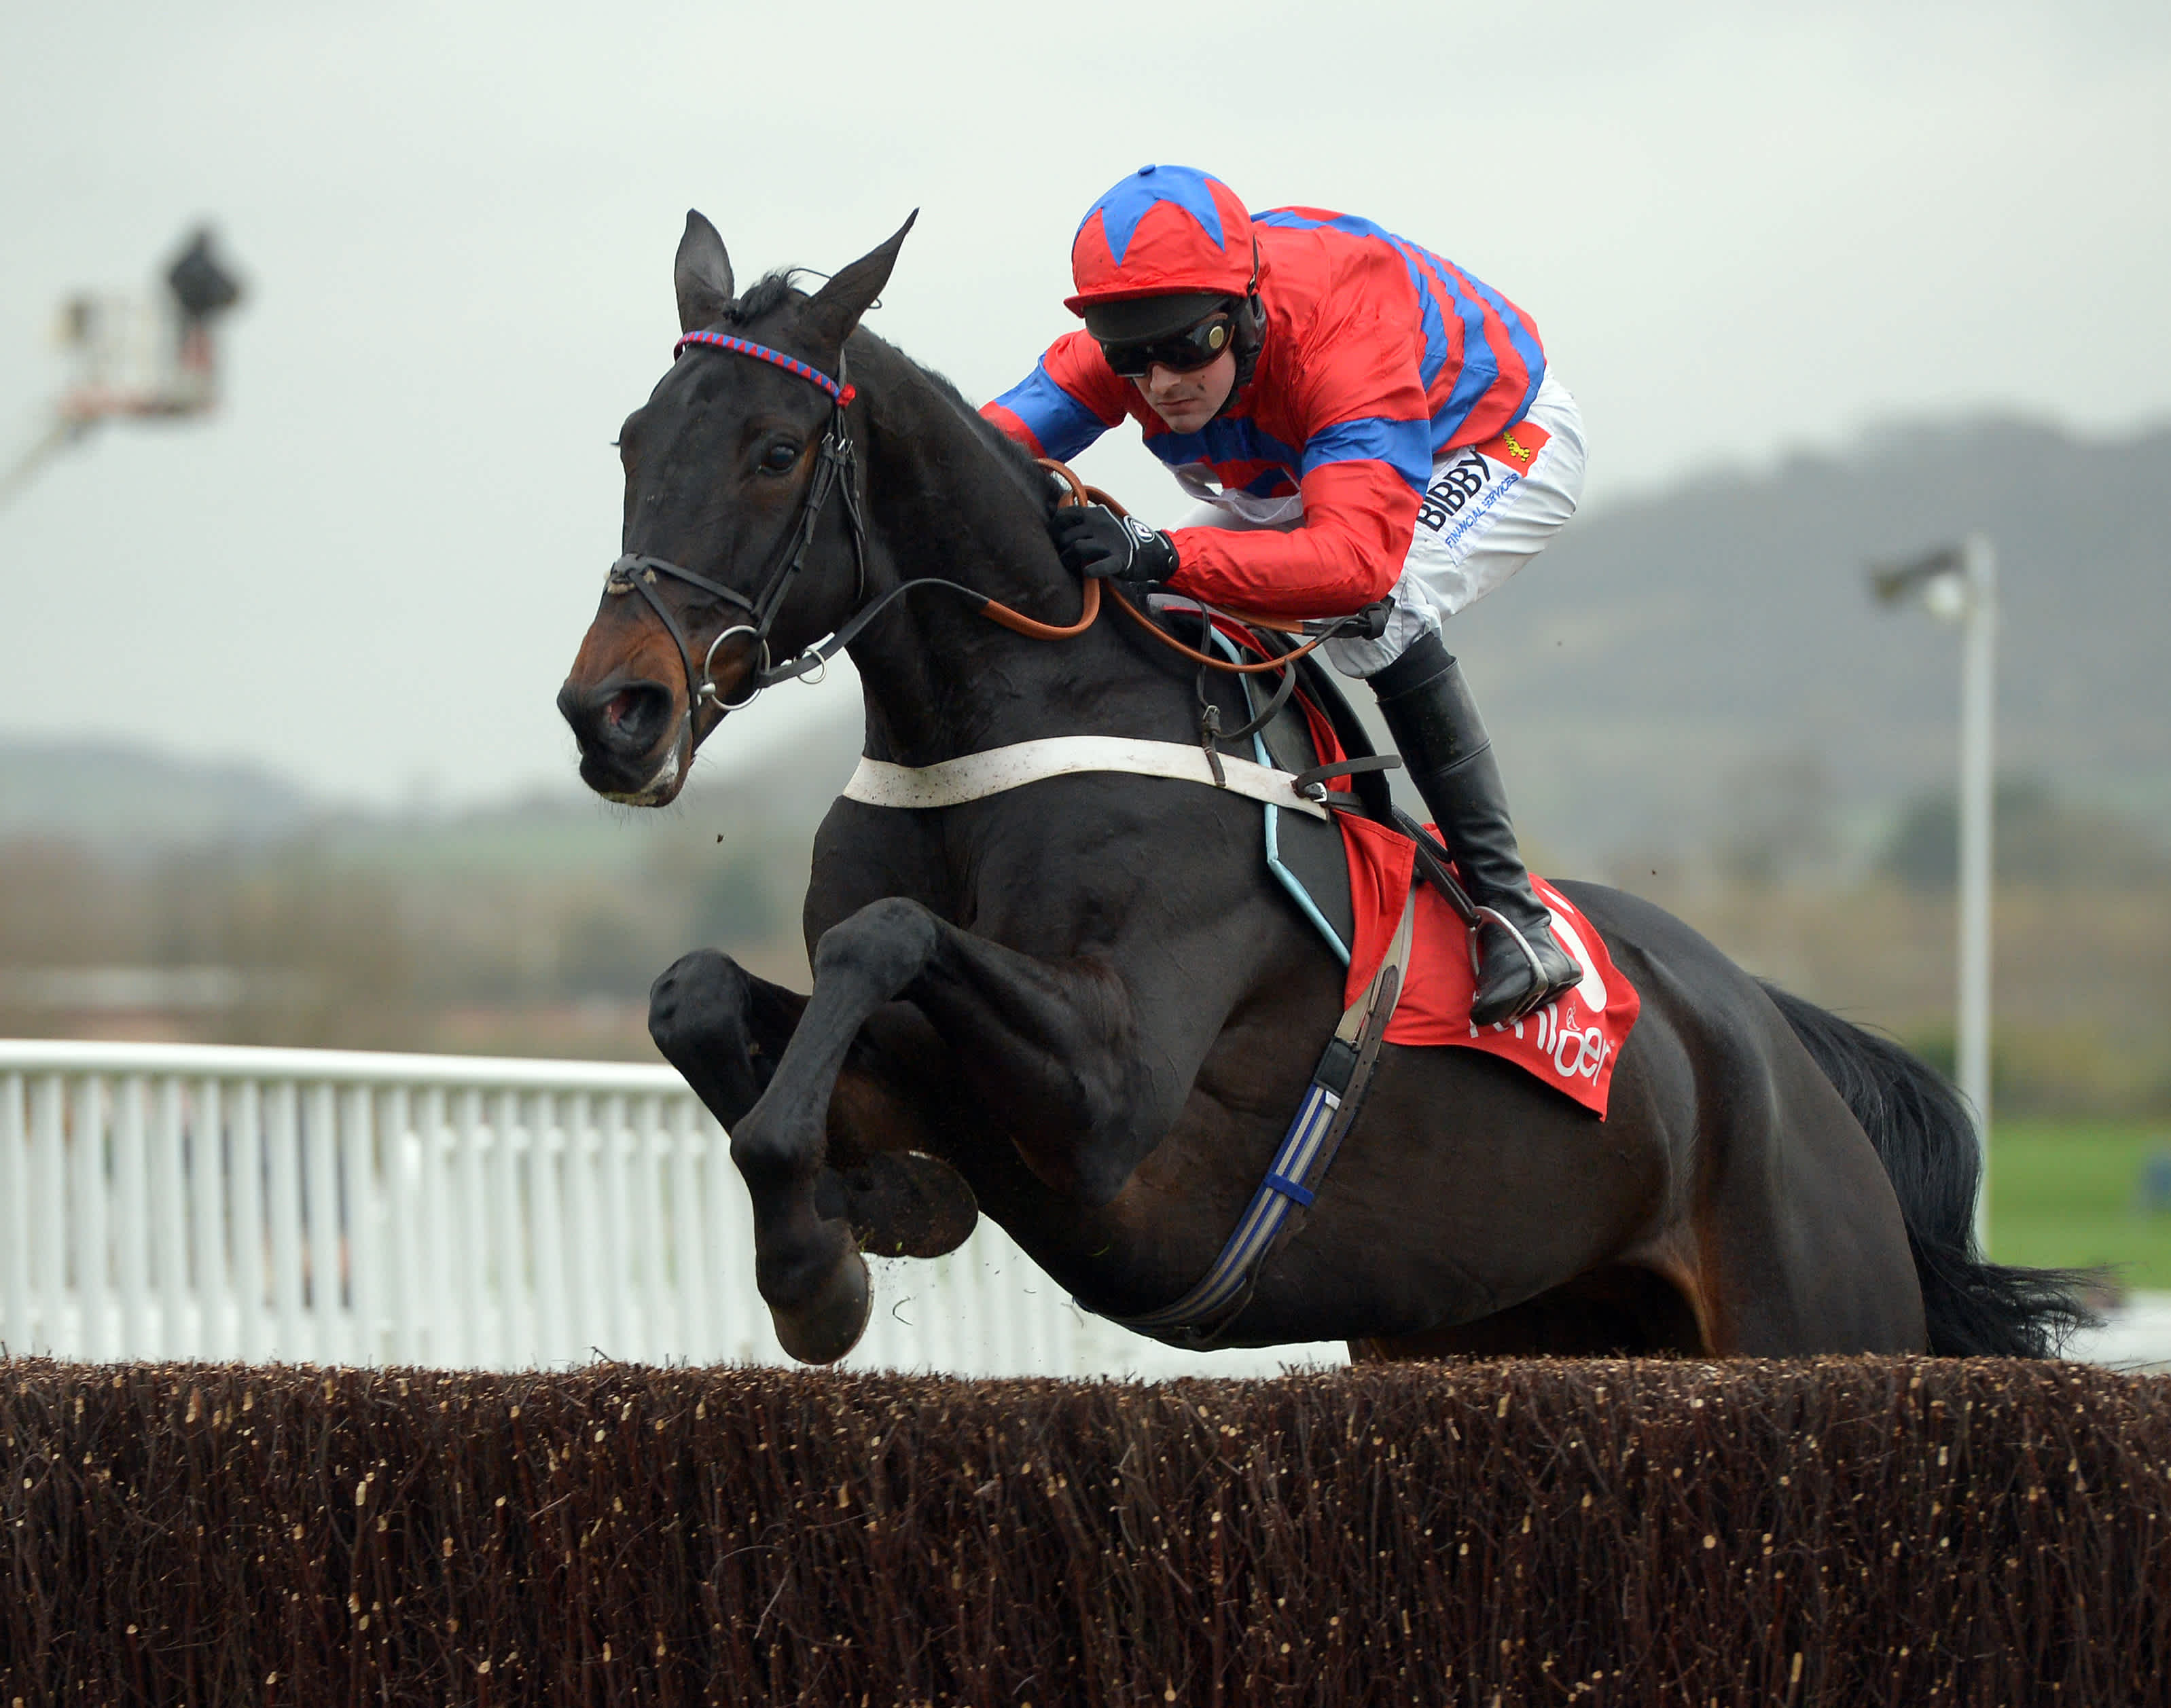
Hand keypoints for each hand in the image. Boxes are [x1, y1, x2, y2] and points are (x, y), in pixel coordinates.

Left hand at [1047, 504, 1178, 586]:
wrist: (1151, 551)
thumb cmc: (1119, 539)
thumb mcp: (1102, 521)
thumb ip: (1083, 520)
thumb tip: (1055, 514)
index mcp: (1094, 513)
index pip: (1064, 515)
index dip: (1056, 528)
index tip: (1058, 538)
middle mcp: (1100, 525)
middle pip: (1067, 536)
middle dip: (1062, 549)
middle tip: (1065, 558)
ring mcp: (1109, 542)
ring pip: (1077, 548)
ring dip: (1069, 560)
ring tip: (1072, 567)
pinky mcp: (1118, 560)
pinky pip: (1100, 565)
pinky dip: (1092, 570)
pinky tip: (1088, 573)